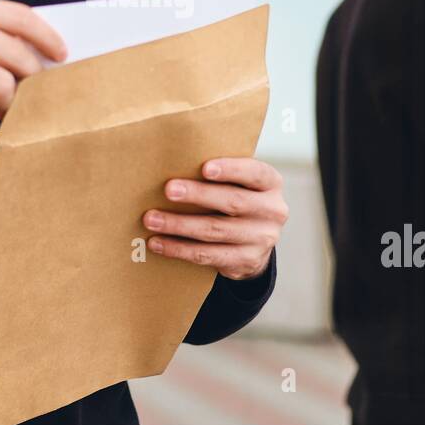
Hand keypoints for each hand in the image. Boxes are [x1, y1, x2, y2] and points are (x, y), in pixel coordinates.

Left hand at [143, 158, 287, 280]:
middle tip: (168, 190)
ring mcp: (262, 239)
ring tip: (152, 219)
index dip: (231, 170)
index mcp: (271, 184)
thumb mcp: (240, 183)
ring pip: (215, 230)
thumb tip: (173, 163)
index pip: (255, 173)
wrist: (255, 241)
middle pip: (233, 202)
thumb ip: (219, 174)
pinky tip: (158, 243)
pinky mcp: (246, 261)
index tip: (205, 168)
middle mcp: (273, 211)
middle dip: (198, 195)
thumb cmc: (237, 199)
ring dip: (179, 225)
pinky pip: (208, 255)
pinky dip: (179, 249)